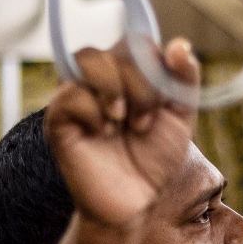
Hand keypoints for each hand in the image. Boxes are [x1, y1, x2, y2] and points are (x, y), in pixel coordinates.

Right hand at [44, 38, 198, 228]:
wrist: (134, 202)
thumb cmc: (153, 159)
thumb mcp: (180, 116)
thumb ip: (184, 78)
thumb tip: (179, 44)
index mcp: (128, 72)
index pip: (138, 41)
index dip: (155, 66)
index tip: (164, 102)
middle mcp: (100, 77)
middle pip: (117, 48)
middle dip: (141, 87)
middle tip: (143, 124)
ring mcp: (77, 94)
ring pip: (88, 58)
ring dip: (114, 90)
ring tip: (121, 123)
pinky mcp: (58, 118)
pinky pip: (70, 93)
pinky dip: (93, 112)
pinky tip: (101, 134)